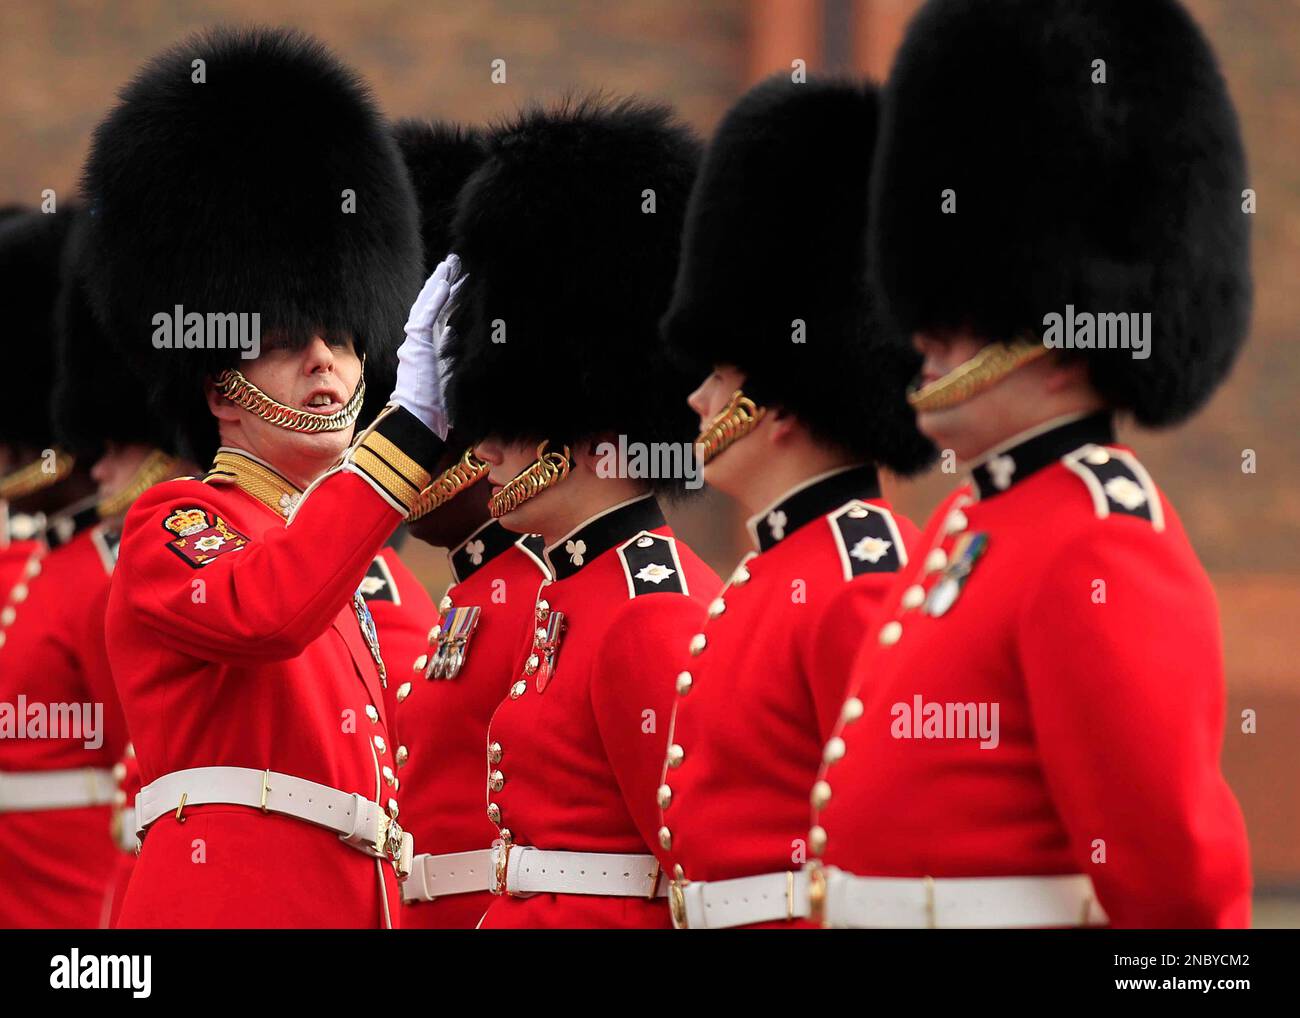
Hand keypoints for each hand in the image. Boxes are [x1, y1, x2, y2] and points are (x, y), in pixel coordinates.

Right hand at [391, 255, 461, 436]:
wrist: (419, 419)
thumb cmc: (436, 407)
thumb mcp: (451, 376)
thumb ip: (453, 354)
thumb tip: (461, 336)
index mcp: (429, 349)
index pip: (440, 317)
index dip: (450, 299)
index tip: (461, 283)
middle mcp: (420, 343)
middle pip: (433, 306)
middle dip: (445, 285)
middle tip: (457, 264)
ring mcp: (415, 342)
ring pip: (428, 305)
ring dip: (440, 284)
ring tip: (450, 265)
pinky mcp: (416, 344)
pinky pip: (425, 315)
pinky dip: (434, 298)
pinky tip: (444, 283)